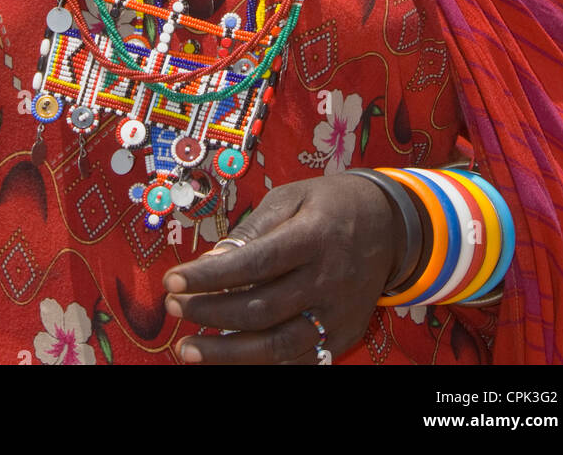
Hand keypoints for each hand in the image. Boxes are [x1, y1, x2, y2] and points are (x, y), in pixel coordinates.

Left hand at [162, 173, 401, 364]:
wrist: (390, 225)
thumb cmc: (330, 205)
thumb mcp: (292, 197)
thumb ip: (253, 229)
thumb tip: (212, 261)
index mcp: (313, 237)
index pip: (254, 264)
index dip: (210, 277)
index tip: (172, 281)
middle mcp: (328, 280)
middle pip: (261, 308)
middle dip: (210, 313)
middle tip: (173, 309)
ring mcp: (338, 314)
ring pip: (278, 345)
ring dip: (228, 353)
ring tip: (189, 350)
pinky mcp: (343, 336)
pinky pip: (299, 360)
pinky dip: (262, 364)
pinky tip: (229, 359)